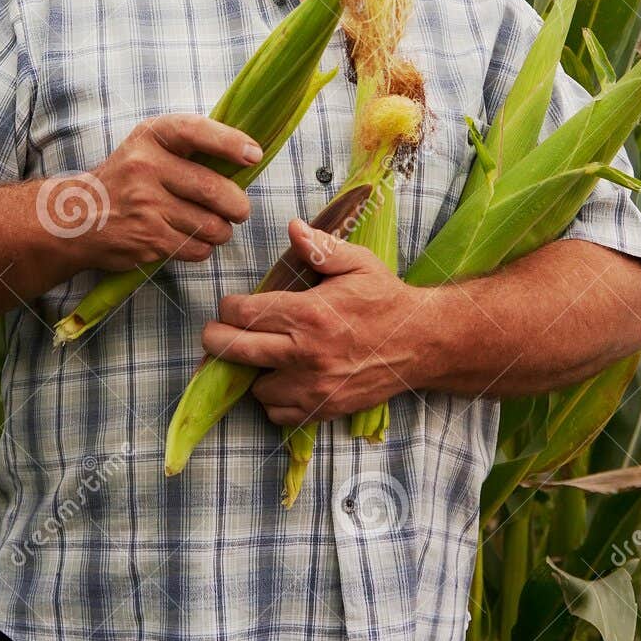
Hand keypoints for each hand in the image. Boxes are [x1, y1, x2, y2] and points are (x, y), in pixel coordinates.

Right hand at [41, 114, 260, 273]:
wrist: (76, 217)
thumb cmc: (127, 179)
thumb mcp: (148, 148)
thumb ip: (190, 147)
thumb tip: (248, 156)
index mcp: (150, 137)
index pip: (196, 132)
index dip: (230, 142)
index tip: (254, 154)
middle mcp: (145, 167)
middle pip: (214, 189)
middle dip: (237, 205)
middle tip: (239, 210)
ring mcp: (145, 206)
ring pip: (211, 225)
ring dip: (221, 231)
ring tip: (212, 226)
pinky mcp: (147, 239)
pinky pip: (196, 248)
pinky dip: (202, 248)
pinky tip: (189, 239)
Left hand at [200, 216, 435, 424]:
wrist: (422, 344)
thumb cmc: (386, 299)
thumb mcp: (358, 263)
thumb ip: (321, 247)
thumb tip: (291, 226)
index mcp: (309, 314)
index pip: (244, 314)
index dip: (229, 307)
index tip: (231, 305)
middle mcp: (305, 354)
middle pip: (236, 351)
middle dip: (217, 339)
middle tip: (217, 332)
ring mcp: (314, 387)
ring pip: (255, 387)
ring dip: (252, 372)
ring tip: (261, 356)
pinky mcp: (323, 409)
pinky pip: (279, 413)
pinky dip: (274, 399)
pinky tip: (283, 379)